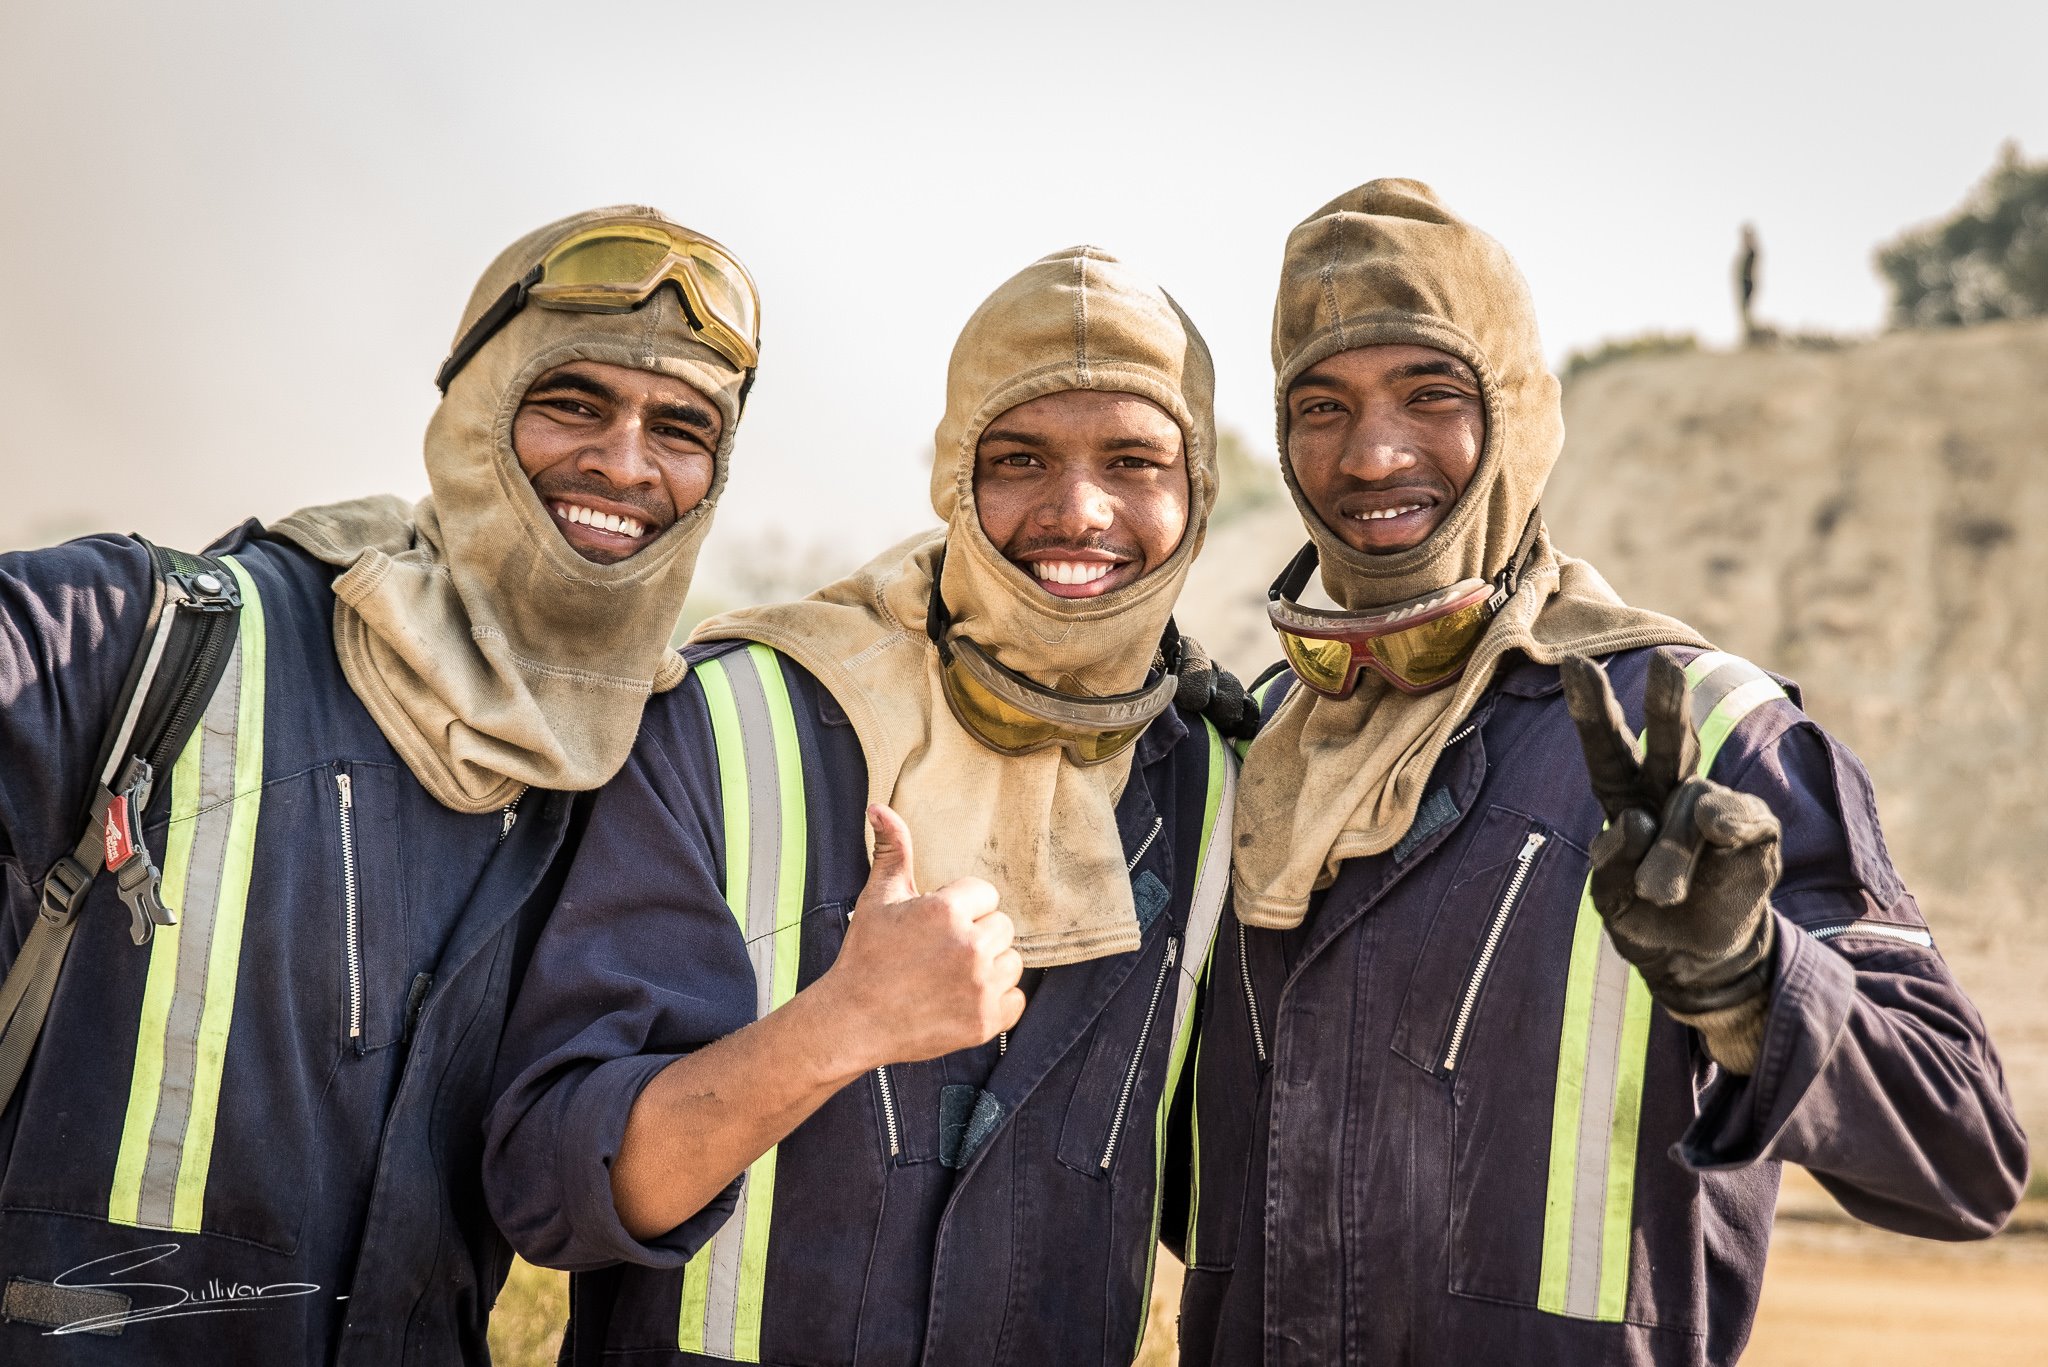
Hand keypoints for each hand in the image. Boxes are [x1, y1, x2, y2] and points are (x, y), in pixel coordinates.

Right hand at [815, 804, 1025, 1069]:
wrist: (852, 1021)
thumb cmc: (865, 956)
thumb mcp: (877, 898)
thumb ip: (892, 850)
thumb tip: (879, 807)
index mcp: (946, 911)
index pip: (986, 895)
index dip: (961, 909)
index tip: (935, 928)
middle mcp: (970, 947)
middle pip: (1002, 927)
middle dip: (977, 935)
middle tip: (940, 953)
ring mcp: (980, 988)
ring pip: (1012, 962)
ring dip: (989, 968)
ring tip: (950, 976)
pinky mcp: (986, 1022)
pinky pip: (1016, 1001)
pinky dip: (996, 1002)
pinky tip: (963, 1000)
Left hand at [1559, 651, 1779, 1015]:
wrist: (1696, 959)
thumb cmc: (1643, 916)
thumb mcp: (1610, 898)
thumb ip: (1612, 863)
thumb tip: (1640, 821)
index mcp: (1625, 797)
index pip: (1607, 750)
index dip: (1592, 710)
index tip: (1574, 662)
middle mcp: (1669, 792)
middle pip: (1668, 741)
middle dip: (1665, 702)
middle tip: (1664, 663)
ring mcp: (1715, 809)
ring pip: (1691, 801)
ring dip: (1672, 853)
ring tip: (1658, 892)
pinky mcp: (1755, 832)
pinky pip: (1740, 818)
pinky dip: (1726, 824)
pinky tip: (1719, 832)